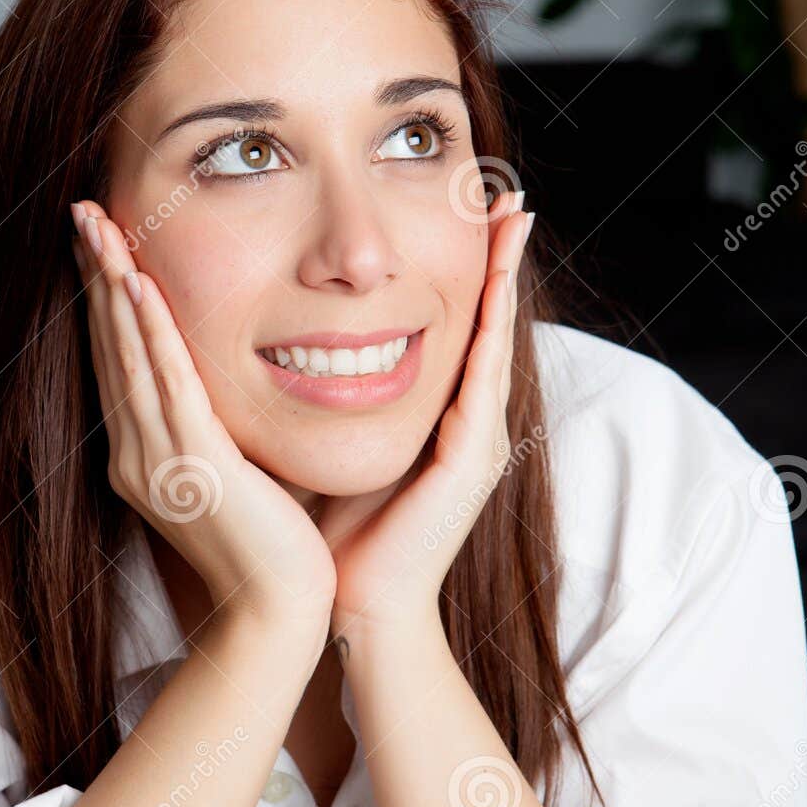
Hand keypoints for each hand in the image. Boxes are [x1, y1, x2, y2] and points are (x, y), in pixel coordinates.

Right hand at [70, 201, 336, 623]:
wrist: (278, 613)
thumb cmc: (272, 549)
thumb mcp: (236, 475)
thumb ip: (221, 429)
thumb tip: (230, 387)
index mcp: (145, 455)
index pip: (120, 359)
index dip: (106, 297)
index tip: (100, 240)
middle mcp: (137, 453)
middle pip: (109, 344)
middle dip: (95, 273)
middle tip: (83, 211)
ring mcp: (158, 459)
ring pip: (128, 353)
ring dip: (111, 284)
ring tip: (97, 227)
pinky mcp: (191, 464)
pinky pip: (166, 382)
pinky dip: (149, 329)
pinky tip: (137, 284)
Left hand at [316, 193, 533, 630]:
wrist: (358, 610)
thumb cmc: (341, 538)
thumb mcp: (338, 448)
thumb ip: (333, 403)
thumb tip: (292, 351)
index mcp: (441, 419)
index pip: (458, 327)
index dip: (467, 272)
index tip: (470, 212)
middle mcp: (470, 423)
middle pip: (489, 322)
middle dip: (500, 258)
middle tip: (509, 196)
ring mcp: (478, 440)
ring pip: (496, 338)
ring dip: (504, 277)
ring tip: (515, 219)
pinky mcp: (471, 460)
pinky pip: (484, 378)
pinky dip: (490, 327)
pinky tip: (493, 286)